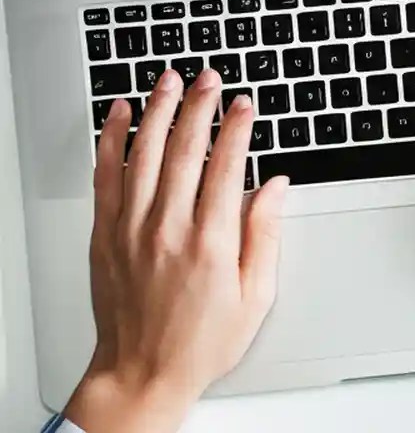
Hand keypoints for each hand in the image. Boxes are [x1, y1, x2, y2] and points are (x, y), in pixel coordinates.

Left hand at [64, 68, 288, 432]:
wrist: (142, 373)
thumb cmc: (201, 342)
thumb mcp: (256, 297)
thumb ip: (265, 236)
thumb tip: (273, 189)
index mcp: (210, 244)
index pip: (225, 167)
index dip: (237, 129)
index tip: (245, 105)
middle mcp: (167, 230)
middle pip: (183, 150)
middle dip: (199, 106)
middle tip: (209, 79)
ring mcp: (131, 229)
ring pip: (142, 154)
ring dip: (157, 111)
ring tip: (168, 81)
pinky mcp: (106, 235)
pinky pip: (105, 176)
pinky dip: (110, 140)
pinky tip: (118, 114)